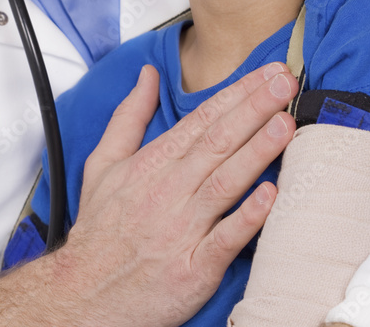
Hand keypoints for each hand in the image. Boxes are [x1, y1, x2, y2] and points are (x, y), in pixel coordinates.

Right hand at [53, 61, 296, 326]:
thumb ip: (129, 115)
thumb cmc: (100, 231)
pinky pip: (224, 239)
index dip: (238, 93)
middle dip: (255, 109)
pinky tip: (270, 195)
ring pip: (226, 182)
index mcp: (152, 163)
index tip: (268, 74)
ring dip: (257, 152)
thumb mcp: (102, 163)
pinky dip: (247, 217)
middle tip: (286, 84)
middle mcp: (170, 190)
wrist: (84, 295)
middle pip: (218, 141)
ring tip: (285, 124)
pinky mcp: (193, 268)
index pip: (202, 119)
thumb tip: (147, 75)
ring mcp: (183, 229)